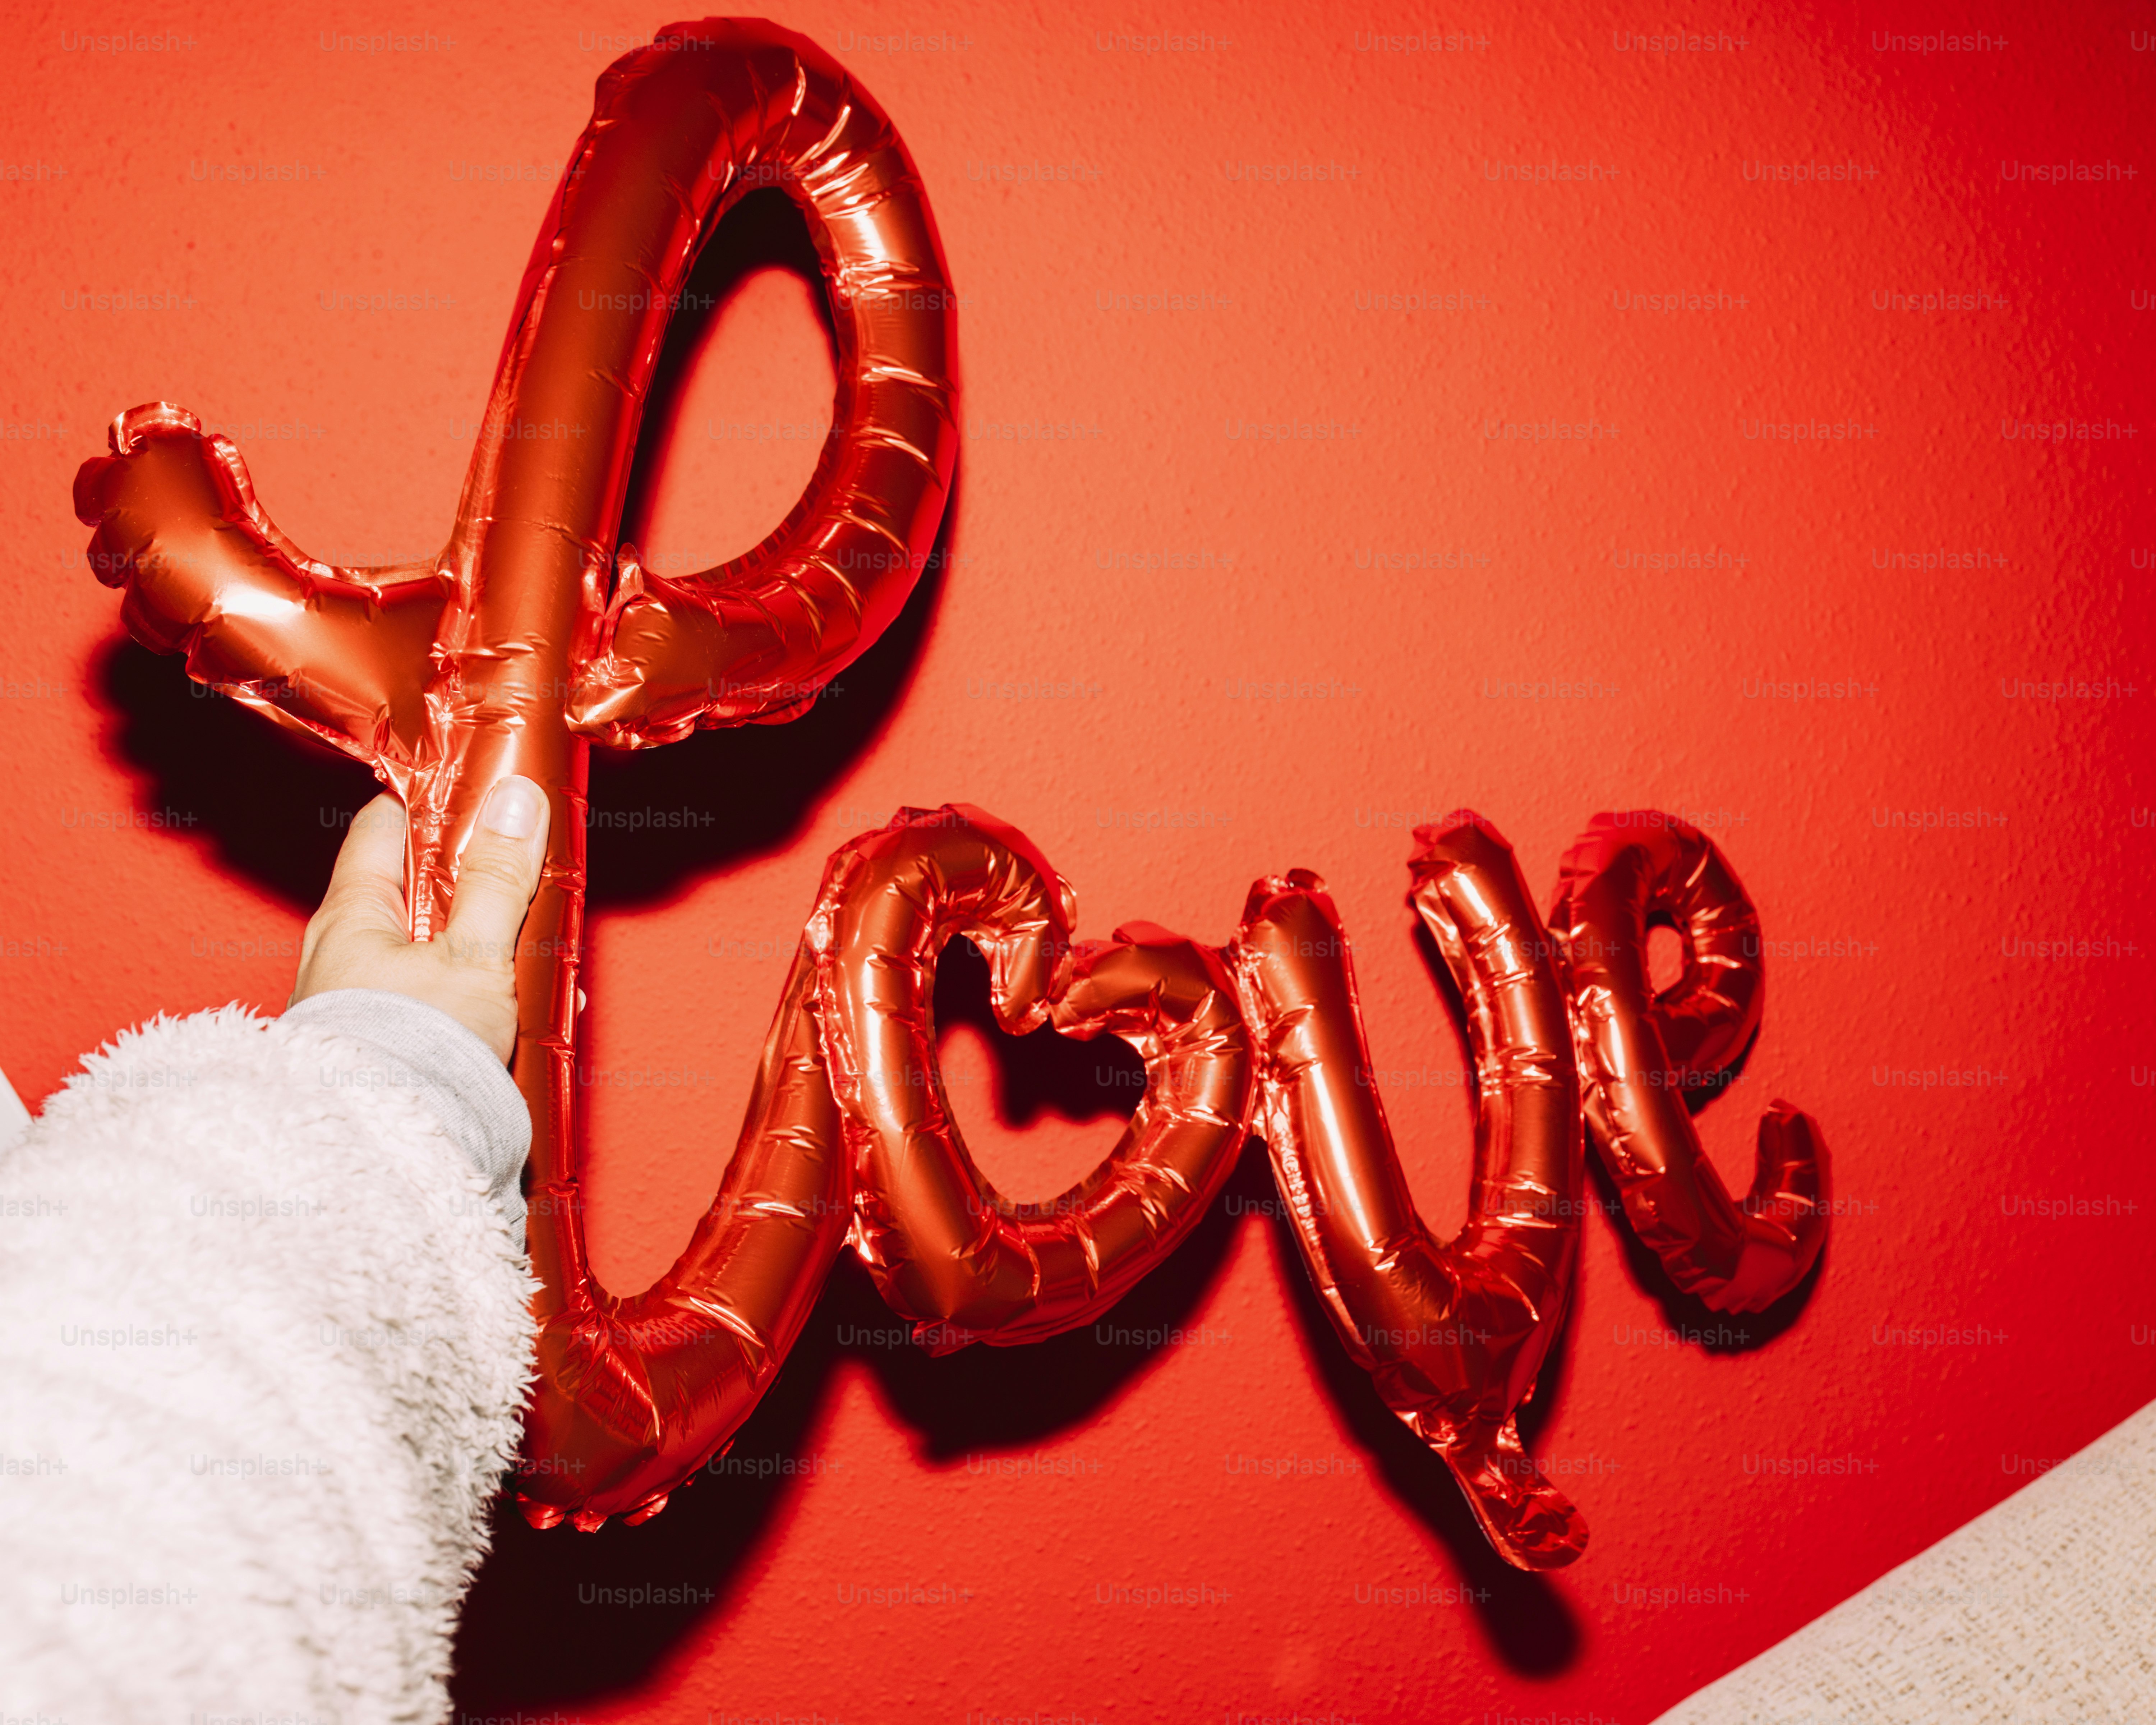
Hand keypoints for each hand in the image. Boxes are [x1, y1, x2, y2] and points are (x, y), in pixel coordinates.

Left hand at [289, 778, 550, 1062]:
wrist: (384, 1154)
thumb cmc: (416, 1052)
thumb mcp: (476, 953)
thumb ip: (499, 878)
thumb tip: (516, 799)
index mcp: (354, 915)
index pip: (384, 827)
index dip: (431, 802)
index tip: (478, 792)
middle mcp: (344, 953)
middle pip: (414, 889)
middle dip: (474, 882)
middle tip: (526, 877)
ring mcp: (360, 1000)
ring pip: (428, 946)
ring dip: (482, 945)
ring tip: (535, 956)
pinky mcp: (382, 1043)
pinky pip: (432, 997)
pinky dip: (474, 993)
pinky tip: (515, 1011)